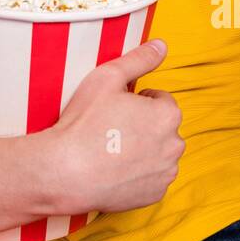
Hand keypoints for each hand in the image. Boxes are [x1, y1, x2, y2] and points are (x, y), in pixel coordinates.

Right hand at [22, 38, 184, 215]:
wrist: (64, 172)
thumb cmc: (83, 123)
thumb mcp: (107, 77)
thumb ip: (139, 59)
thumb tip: (161, 45)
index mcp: (168, 114)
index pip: (159, 100)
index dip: (135, 102)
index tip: (114, 110)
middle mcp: (175, 144)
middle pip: (162, 128)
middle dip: (143, 126)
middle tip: (111, 130)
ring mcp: (166, 172)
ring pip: (159, 153)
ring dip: (144, 150)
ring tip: (111, 151)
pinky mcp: (155, 194)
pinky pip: (152, 179)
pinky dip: (139, 175)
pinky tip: (115, 171)